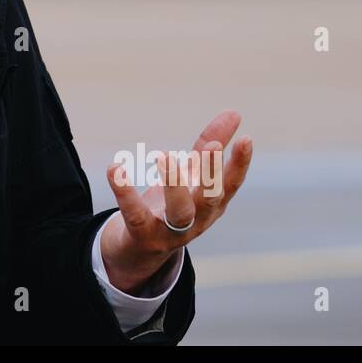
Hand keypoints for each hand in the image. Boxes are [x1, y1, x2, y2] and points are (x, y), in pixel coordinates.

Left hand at [100, 110, 252, 293]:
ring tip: (163, 156)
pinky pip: (134, 215)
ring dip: (174, 183)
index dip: (240, 163)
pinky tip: (115, 168)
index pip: (231, 183)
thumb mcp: (194, 175)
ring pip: (179, 211)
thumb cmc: (175, 204)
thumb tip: (234, 112)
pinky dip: (125, 192)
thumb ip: (211, 144)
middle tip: (210, 145)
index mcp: (212, 203)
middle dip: (212, 173)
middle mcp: (197, 219)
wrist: (143, 250)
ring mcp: (172, 232)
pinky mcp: (143, 235)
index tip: (246, 139)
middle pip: (210, 199)